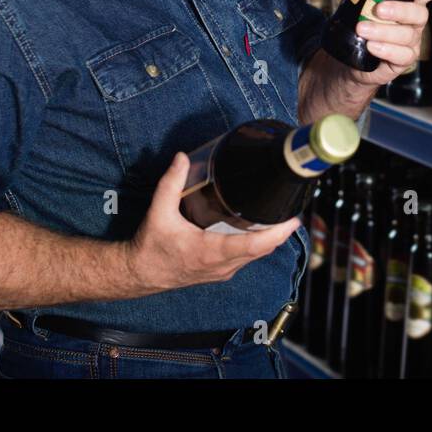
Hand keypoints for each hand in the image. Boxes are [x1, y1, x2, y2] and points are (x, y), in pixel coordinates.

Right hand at [125, 152, 300, 292]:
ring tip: (282, 216)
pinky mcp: (220, 272)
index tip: (293, 220)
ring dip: (271, 239)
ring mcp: (222, 272)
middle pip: (262, 251)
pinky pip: (247, 259)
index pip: (254, 246)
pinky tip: (261, 229)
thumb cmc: (150, 246)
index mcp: (210, 252)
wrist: (138, 273)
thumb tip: (183, 158)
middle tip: (293, 210)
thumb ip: (170, 183)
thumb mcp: (158, 212)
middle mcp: (221, 266)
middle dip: (280, 232)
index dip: (277, 234)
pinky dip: (258, 246)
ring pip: (256, 257)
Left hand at [351, 0, 431, 85]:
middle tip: (378, 9)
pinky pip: (402, 56)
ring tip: (362, 29)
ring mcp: (412, 42)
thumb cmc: (359, 28)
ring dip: (384, 31)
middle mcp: (414, 23)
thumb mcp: (360, 8)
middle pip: (420, 14)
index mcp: (407, 4)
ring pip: (407, 35)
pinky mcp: (405, 60)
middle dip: (400, 10)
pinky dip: (386, 49)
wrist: (352, 60)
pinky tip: (371, 46)